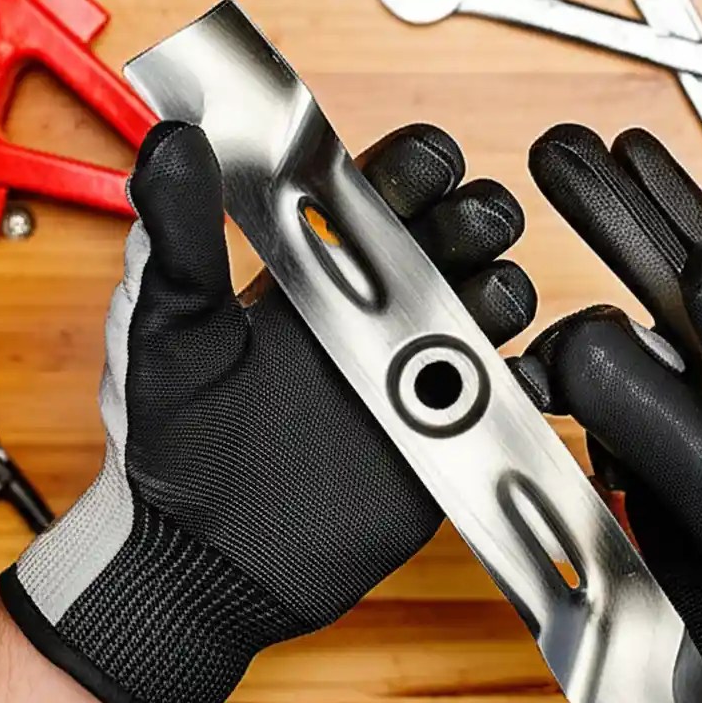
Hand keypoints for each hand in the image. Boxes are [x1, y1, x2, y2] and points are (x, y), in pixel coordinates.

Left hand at [0, 122, 536, 702]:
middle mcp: (376, 310)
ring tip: (472, 315)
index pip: (390, 187)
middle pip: (465, 230)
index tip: (426, 173)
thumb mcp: (170, 328)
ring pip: (499, 300)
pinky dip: (531, 380)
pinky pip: (513, 393)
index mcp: (318, 269)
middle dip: (480, 217)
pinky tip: (512, 380)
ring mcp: (417, 370)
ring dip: (504, 290)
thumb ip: (181, 236)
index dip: (422, 167)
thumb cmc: (175, 442)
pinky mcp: (445, 433)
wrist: (207, 560)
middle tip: (459, 238)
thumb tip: (172, 142)